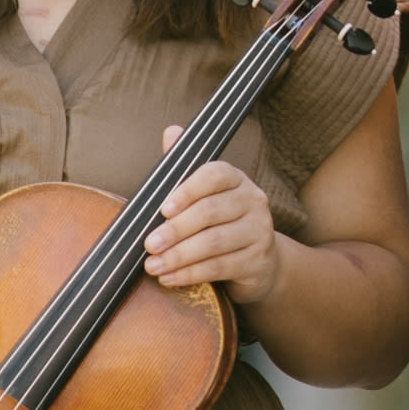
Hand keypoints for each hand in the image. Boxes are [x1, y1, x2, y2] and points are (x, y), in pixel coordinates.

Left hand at [141, 127, 279, 306]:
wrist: (258, 262)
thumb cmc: (220, 224)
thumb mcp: (203, 196)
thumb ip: (184, 168)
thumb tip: (171, 131)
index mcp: (236, 179)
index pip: (215, 175)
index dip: (188, 190)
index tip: (163, 208)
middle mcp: (253, 201)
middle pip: (211, 211)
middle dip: (175, 230)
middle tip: (149, 244)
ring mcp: (259, 231)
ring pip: (215, 242)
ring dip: (179, 256)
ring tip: (153, 265)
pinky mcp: (257, 261)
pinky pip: (220, 267)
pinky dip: (191, 273)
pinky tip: (170, 278)